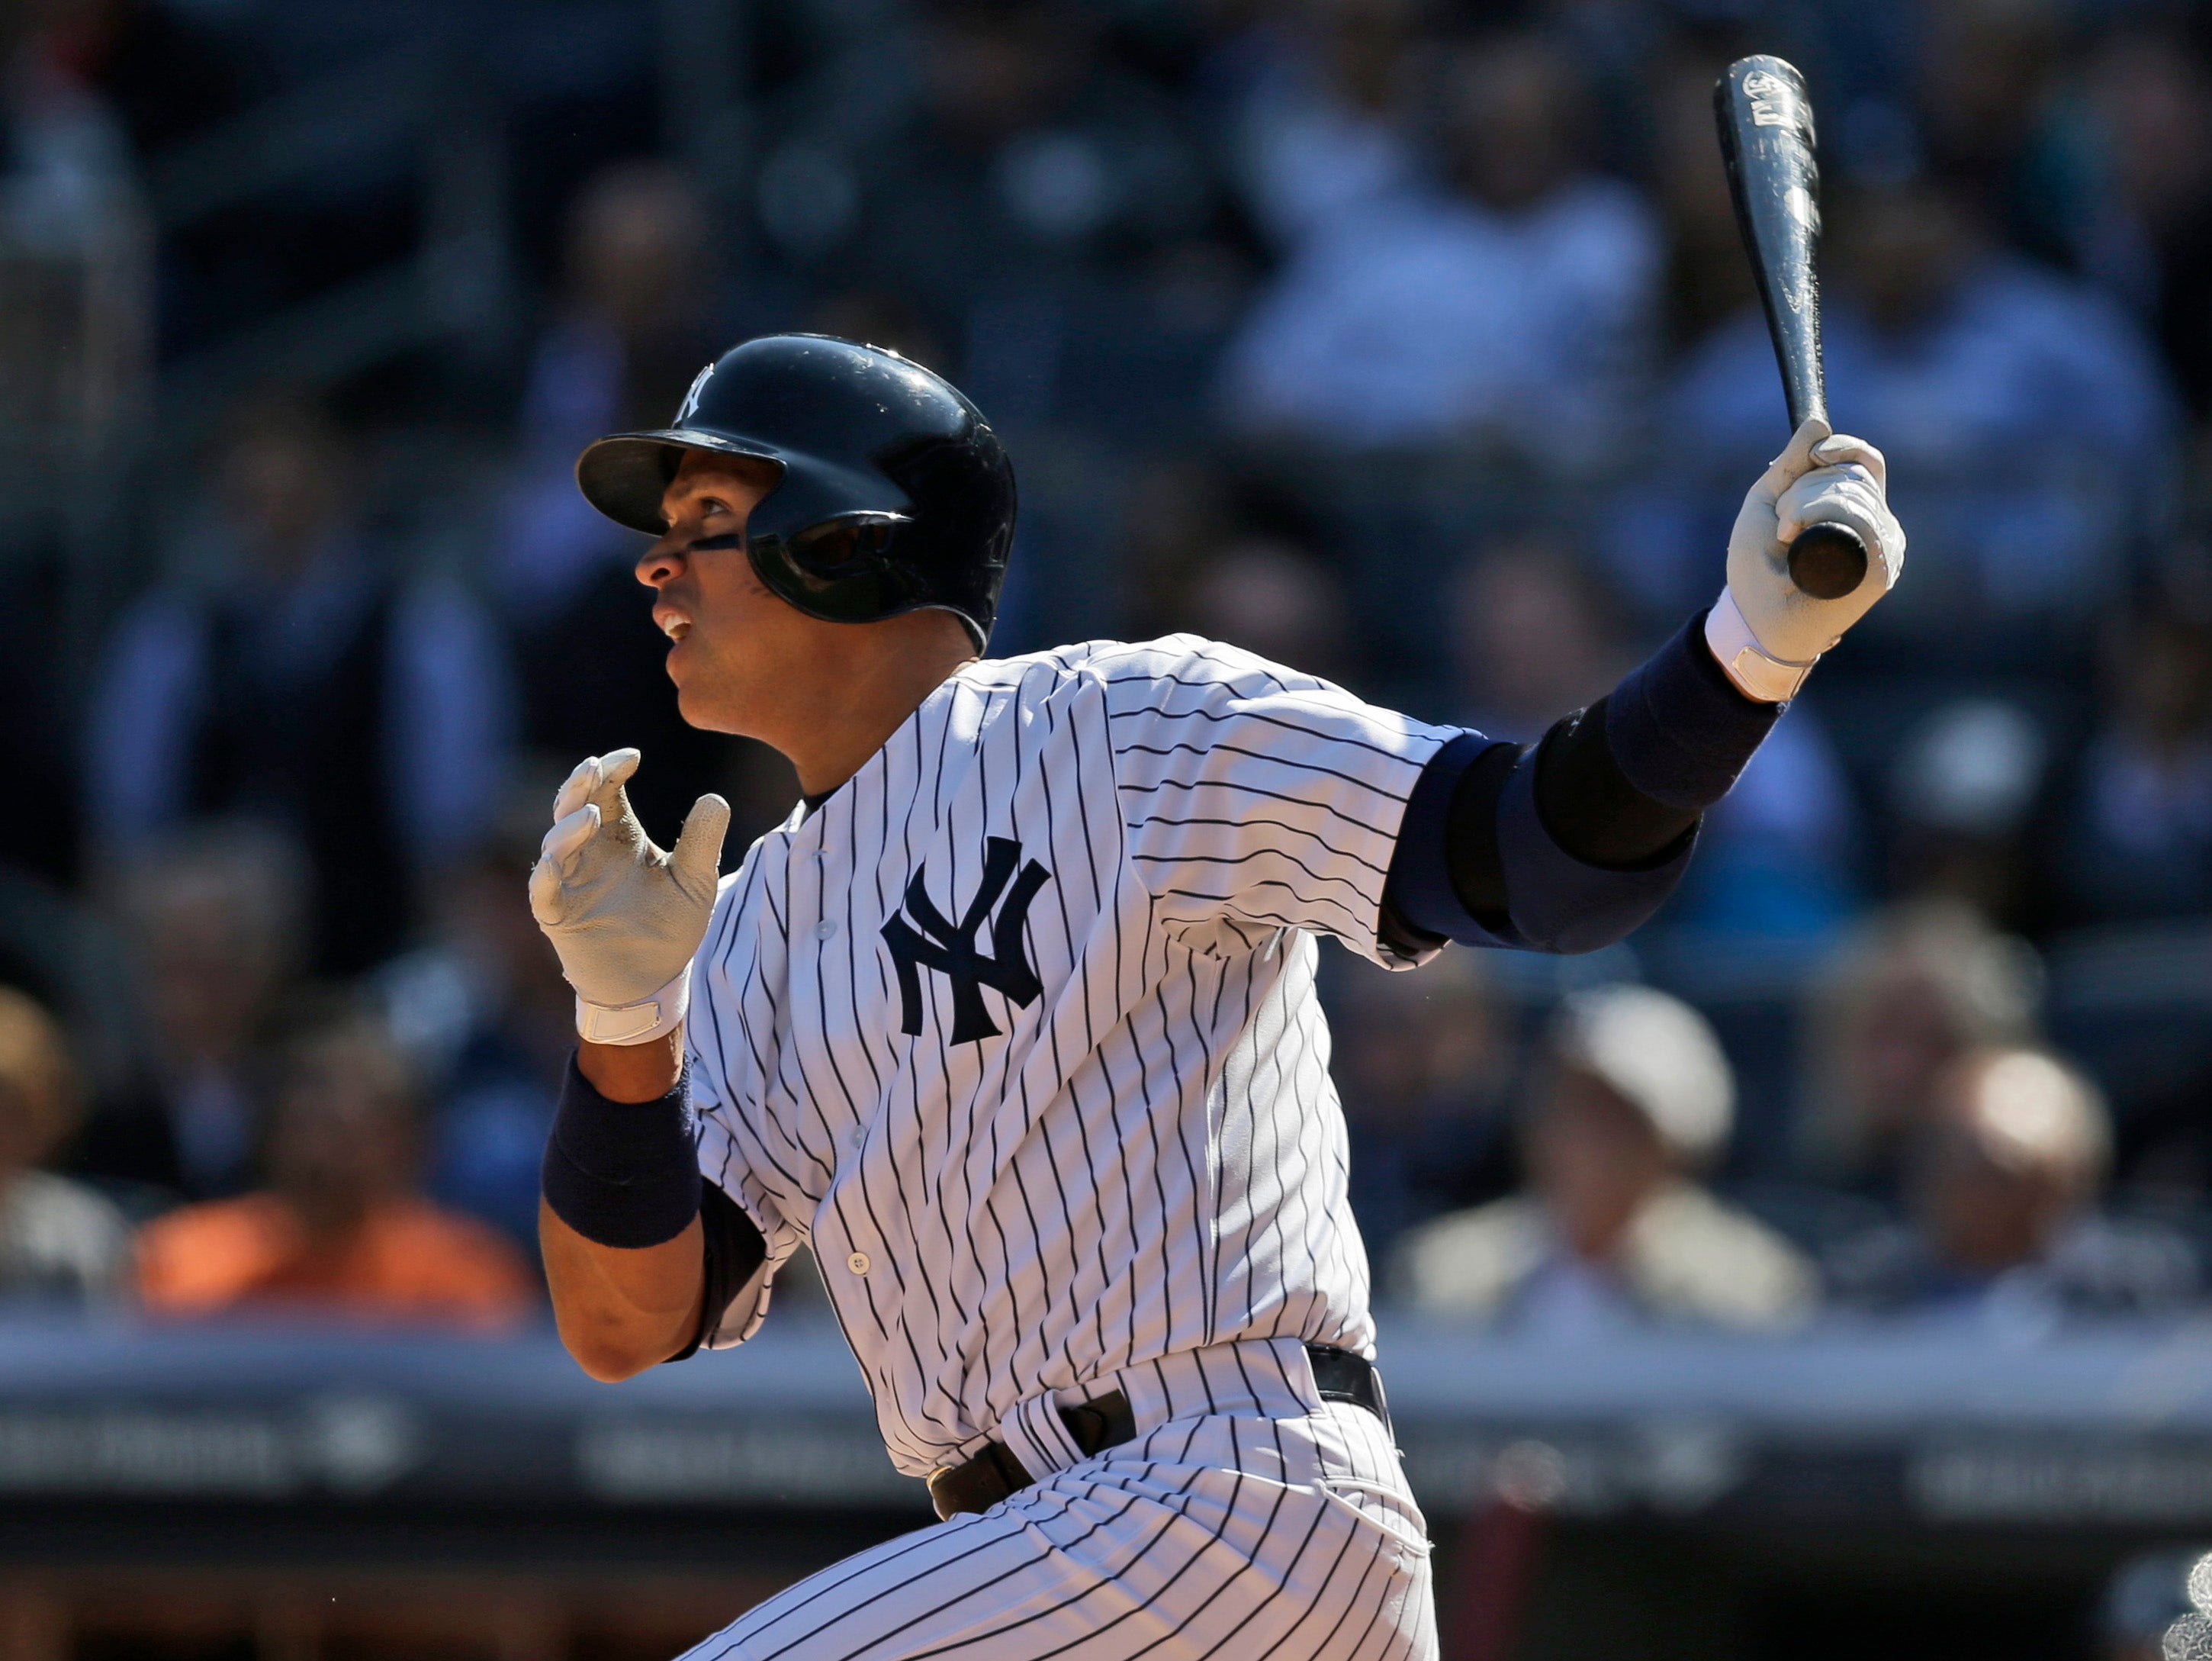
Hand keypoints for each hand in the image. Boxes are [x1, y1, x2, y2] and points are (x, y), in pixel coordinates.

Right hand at [529, 750, 728, 1040]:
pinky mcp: (558, 915)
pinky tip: (556, 862)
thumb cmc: (669, 926)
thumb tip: (715, 798)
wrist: (654, 980)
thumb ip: (703, 842)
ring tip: (592, 815)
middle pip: (574, 807)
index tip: (632, 757)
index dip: (613, 769)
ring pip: (556, 844)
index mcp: (621, 836)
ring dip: (569, 827)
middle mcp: (590, 852)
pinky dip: (547, 875)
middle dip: (581, 784)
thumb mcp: (695, 881)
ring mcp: (570, 882)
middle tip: (595, 767)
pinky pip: (544, 891)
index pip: (607, 789)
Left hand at [1719, 417, 1905, 685]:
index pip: (1868, 463)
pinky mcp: (1881, 566)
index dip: (1846, 447)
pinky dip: (1817, 515)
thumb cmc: (1758, 569)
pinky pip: (1857, 514)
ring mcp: (1884, 547)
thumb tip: (1817, 422)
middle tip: (1781, 523)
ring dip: (1803, 504)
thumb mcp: (1767, 503)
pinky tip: (1796, 540)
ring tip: (1785, 537)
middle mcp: (1878, 527)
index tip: (1818, 451)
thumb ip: (1790, 464)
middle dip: (1805, 487)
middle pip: (1853, 472)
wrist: (1753, 617)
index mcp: (1855, 512)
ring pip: (1851, 489)